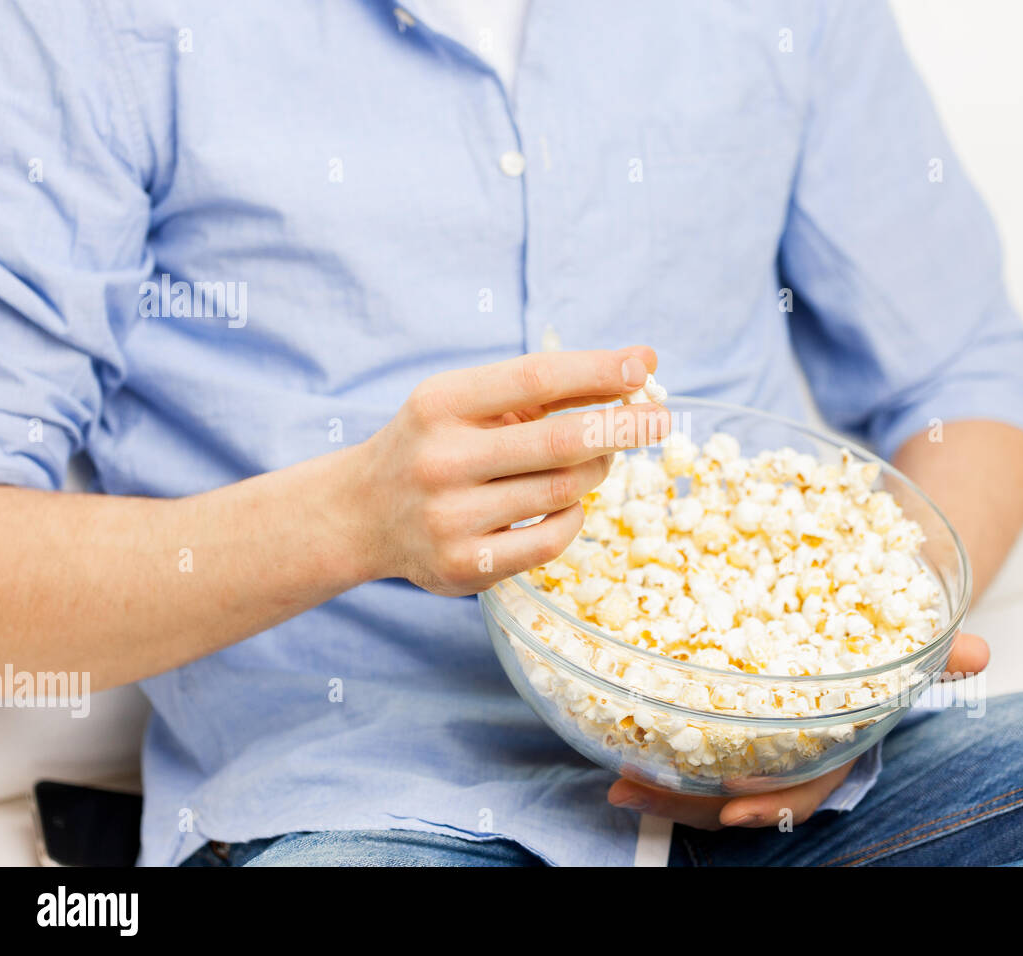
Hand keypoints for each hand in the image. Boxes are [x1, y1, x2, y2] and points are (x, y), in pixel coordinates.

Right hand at [352, 347, 668, 593]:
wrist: (362, 513)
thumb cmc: (437, 443)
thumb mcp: (473, 402)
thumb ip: (552, 384)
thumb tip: (644, 361)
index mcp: (442, 403)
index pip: (536, 378)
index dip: (598, 371)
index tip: (645, 367)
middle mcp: (442, 459)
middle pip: (560, 441)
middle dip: (623, 427)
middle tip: (660, 420)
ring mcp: (451, 517)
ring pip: (563, 491)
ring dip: (595, 472)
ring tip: (597, 460)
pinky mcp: (465, 565)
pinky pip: (552, 540)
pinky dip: (573, 517)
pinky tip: (566, 504)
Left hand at [606, 633, 989, 828]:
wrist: (858, 632)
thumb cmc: (878, 650)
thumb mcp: (903, 651)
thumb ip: (935, 657)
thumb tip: (979, 651)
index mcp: (829, 748)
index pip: (803, 789)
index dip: (773, 801)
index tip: (738, 807)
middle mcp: (786, 755)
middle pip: (736, 795)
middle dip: (690, 803)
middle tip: (638, 793)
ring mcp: (750, 744)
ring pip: (704, 779)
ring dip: (661, 785)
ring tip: (617, 781)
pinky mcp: (718, 721)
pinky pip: (685, 745)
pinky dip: (654, 749)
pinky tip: (612, 741)